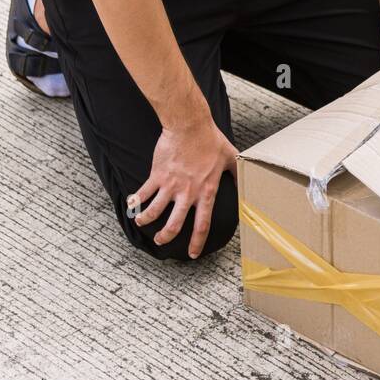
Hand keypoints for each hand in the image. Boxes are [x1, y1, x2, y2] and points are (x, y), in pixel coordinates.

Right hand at [129, 116, 236, 258]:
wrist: (189, 125)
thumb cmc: (211, 139)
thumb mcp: (231, 156)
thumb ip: (237, 170)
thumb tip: (247, 175)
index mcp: (206, 192)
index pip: (202, 224)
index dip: (197, 242)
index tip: (192, 253)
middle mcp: (187, 193)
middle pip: (174, 225)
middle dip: (166, 237)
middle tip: (161, 241)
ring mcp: (170, 185)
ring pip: (154, 212)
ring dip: (146, 220)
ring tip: (142, 223)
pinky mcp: (157, 175)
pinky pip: (143, 193)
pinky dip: (135, 201)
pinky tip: (132, 205)